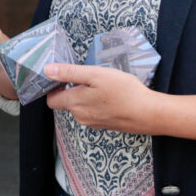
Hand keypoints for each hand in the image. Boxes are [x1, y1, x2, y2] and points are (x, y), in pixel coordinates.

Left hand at [44, 62, 158, 132]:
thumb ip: (69, 73)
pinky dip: (97, 103)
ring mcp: (93, 123)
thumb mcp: (95, 75)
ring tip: (103, 86)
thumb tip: (47, 71)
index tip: (65, 77)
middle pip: (66, 103)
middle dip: (72, 89)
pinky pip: (94, 112)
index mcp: (75, 104)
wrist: (149, 113)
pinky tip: (111, 96)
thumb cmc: (123, 91)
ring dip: (86, 96)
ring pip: (81, 107)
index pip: (51, 100)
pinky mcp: (105, 125)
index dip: (54, 87)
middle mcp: (81, 117)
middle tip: (89, 77)